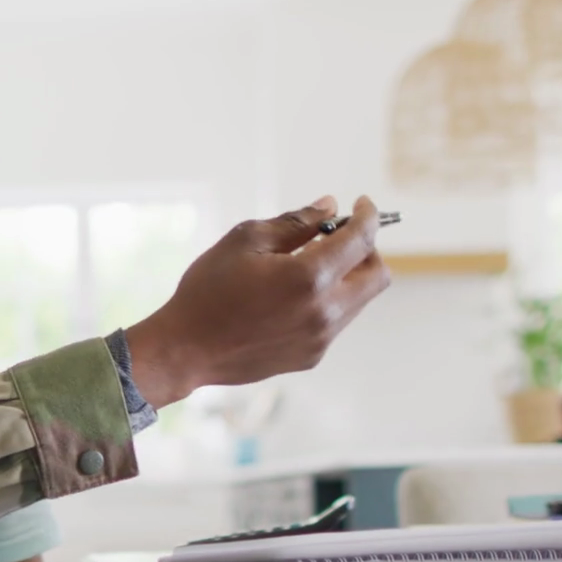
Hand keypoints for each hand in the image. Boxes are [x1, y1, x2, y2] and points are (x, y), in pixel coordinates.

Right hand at [125, 195, 390, 406]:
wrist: (185, 350)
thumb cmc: (208, 290)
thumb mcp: (245, 240)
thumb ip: (295, 222)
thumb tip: (329, 207)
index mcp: (309, 277)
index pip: (361, 240)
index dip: (368, 216)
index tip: (361, 205)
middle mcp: (324, 312)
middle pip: (377, 275)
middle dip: (367, 250)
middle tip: (341, 237)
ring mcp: (320, 338)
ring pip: (359, 300)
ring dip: (346, 277)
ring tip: (307, 267)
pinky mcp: (311, 356)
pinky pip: (336, 322)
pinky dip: (327, 302)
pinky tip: (291, 297)